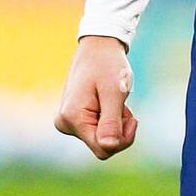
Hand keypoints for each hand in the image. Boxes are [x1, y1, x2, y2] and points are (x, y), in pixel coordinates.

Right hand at [54, 36, 137, 159]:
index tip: (131, 114)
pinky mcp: (73, 119)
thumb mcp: (115, 92)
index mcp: (72, 118)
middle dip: (119, 128)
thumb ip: (111, 121)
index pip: (103, 149)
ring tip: (113, 99)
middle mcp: (65, 124)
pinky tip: (107, 101)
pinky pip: (97, 131)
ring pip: (100, 139)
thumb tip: (108, 147)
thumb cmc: (107, 64)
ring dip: (114, 122)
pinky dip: (109, 119)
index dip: (123, 137)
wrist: (98, 46)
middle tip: (121, 103)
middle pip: (102, 145)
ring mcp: (67, 122)